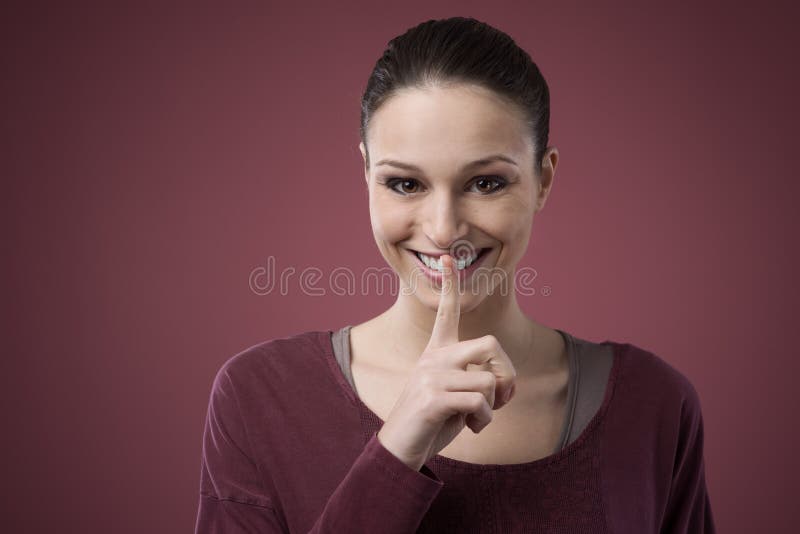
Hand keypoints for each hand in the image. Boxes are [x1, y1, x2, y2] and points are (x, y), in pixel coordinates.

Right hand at [376, 254, 516, 470]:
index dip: (449, 286)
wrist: (401, 448)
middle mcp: (433, 357)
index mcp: (437, 352)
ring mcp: (431, 376)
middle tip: (501, 397)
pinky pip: (479, 400)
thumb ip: (477, 379)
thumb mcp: (458, 395)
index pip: (447, 312)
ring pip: (489, 378)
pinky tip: (471, 427)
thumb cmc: (434, 421)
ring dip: (494, 406)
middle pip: (491, 344)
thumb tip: (504, 381)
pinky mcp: (432, 397)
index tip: (447, 258)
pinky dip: (484, 419)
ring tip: (477, 418)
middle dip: (507, 373)